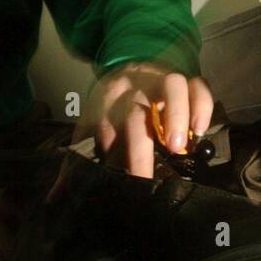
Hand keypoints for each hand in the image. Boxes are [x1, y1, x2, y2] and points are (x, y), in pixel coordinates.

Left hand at [71, 61, 213, 178]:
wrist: (131, 65)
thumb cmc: (112, 105)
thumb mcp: (90, 125)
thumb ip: (79, 158)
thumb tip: (58, 195)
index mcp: (107, 99)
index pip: (106, 125)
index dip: (109, 153)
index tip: (117, 180)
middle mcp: (134, 87)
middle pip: (137, 112)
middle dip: (140, 146)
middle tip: (145, 176)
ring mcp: (161, 80)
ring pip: (172, 87)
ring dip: (176, 116)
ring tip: (180, 147)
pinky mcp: (186, 79)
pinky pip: (198, 85)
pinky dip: (202, 105)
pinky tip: (201, 129)